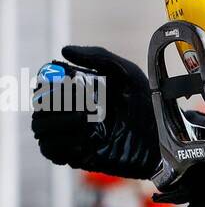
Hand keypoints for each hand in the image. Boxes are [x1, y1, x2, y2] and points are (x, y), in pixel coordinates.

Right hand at [31, 46, 158, 178]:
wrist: (164, 136)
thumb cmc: (148, 103)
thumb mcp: (126, 73)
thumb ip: (98, 57)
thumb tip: (64, 50)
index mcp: (78, 94)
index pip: (43, 88)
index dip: (44, 84)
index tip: (60, 83)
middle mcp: (71, 114)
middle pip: (38, 109)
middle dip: (51, 104)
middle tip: (78, 103)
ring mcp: (73, 136)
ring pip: (40, 130)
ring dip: (56, 123)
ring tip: (84, 120)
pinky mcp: (78, 156)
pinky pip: (51, 151)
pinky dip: (61, 143)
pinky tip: (84, 138)